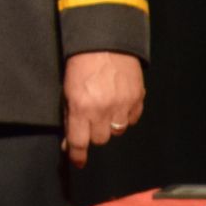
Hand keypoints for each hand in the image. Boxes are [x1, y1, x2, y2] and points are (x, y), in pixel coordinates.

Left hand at [60, 51, 145, 167]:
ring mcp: (122, 105)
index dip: (77, 155)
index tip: (77, 162)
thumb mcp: (67, 89)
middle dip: (93, 133)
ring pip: (117, 131)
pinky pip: (131, 120)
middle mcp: (103, 110)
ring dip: (110, 125)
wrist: (106, 43)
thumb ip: (69, 114)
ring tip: (105, 109)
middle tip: (90, 120)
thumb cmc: (80, 64)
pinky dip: (124, 116)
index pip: (79, 141)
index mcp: (81, 107)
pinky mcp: (137, 100)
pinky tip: (118, 104)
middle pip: (100, 139)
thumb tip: (69, 140)